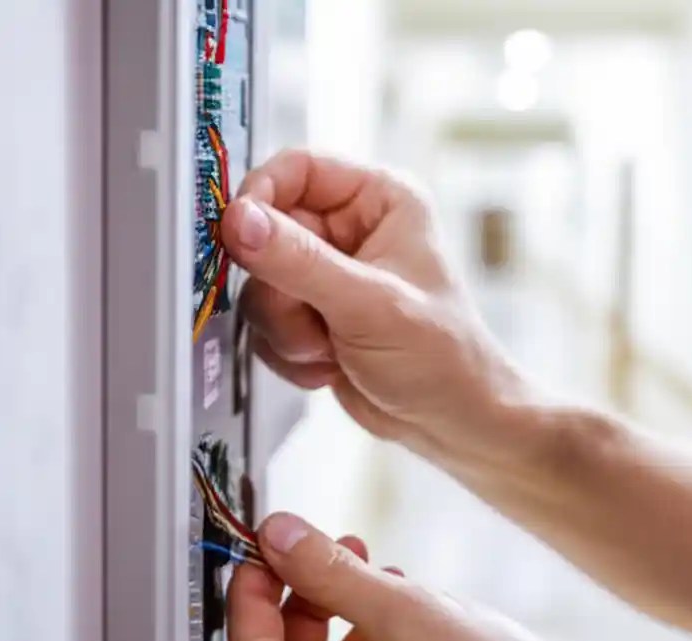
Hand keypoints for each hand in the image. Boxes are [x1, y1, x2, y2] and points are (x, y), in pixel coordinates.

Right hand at [221, 151, 537, 463]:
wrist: (452, 422)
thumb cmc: (441, 357)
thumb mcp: (368, 304)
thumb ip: (299, 261)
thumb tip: (240, 221)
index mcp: (380, 199)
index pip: (298, 167)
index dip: (261, 196)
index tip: (239, 234)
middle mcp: (350, 229)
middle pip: (266, 232)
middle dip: (281, 290)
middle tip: (310, 320)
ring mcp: (326, 274)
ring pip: (260, 284)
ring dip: (287, 327)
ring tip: (329, 348)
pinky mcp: (311, 315)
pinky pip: (265, 322)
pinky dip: (289, 351)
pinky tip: (329, 364)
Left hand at [226, 512, 606, 640]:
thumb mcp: (406, 614)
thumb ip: (332, 573)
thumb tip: (278, 537)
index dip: (248, 591)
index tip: (257, 544)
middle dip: (293, 589)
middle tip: (304, 543)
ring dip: (329, 600)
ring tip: (356, 555)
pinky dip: (359, 624)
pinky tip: (387, 590)